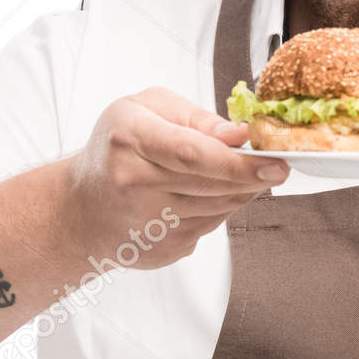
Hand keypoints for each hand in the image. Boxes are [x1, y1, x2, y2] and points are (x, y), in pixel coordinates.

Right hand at [63, 87, 288, 269]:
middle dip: (253, 176)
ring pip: (220, 207)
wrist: (82, 208)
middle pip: (214, 184)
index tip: (276, 162)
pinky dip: (218, 208)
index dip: (239, 162)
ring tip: (230, 173)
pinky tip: (200, 195)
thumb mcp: (146, 109)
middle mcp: (135, 184)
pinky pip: (210, 226)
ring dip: (238, 190)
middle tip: (275, 166)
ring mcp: (148, 223)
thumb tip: (240, 135)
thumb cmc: (116, 148)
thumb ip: (196, 117)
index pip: (194, 154)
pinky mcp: (161, 249)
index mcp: (130, 140)